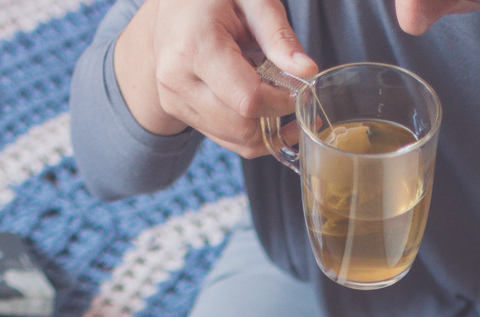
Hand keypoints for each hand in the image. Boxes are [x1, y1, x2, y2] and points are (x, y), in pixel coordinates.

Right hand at [114, 0, 316, 154]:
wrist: (173, 3)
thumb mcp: (252, 1)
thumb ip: (279, 36)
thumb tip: (307, 70)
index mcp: (195, 48)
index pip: (249, 100)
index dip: (282, 103)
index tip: (300, 91)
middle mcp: (177, 79)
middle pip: (241, 126)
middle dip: (275, 119)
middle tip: (293, 97)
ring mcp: (174, 99)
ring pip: (234, 140)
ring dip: (265, 129)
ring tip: (278, 100)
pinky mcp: (176, 110)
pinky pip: (224, 138)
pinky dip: (250, 132)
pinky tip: (262, 109)